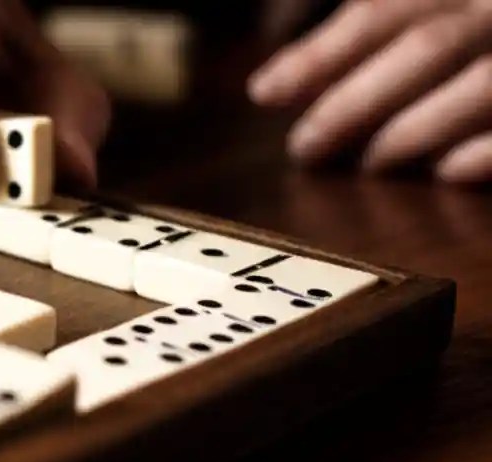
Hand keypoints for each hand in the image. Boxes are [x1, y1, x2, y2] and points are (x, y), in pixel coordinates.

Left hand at [248, 0, 491, 183]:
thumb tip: (274, 84)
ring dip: (415, 130)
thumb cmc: (462, 25)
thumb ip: (365, 31)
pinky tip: (447, 174)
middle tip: (306, 149)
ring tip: (371, 163)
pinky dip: (489, 150)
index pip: (382, 9)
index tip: (264, 92)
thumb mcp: (426, 10)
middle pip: (428, 45)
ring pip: (482, 84)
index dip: (321, 53)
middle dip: (357, 101)